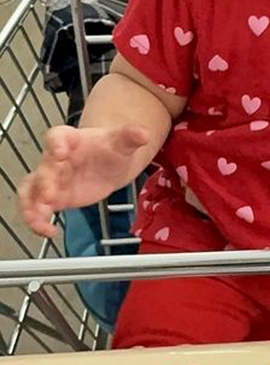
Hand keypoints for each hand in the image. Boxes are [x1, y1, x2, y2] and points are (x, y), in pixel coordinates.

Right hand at [19, 124, 148, 238]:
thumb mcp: (123, 142)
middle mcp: (53, 159)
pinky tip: (49, 232)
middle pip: (42, 168)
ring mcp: (50, 179)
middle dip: (44, 182)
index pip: (56, 136)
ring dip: (30, 206)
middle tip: (50, 196)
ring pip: (30, 191)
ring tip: (38, 221)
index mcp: (68, 139)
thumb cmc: (110, 148)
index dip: (55, 144)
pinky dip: (38, 221)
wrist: (110, 162)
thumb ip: (130, 136)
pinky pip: (37, 209)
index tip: (59, 152)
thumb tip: (143, 133)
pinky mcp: (54, 198)